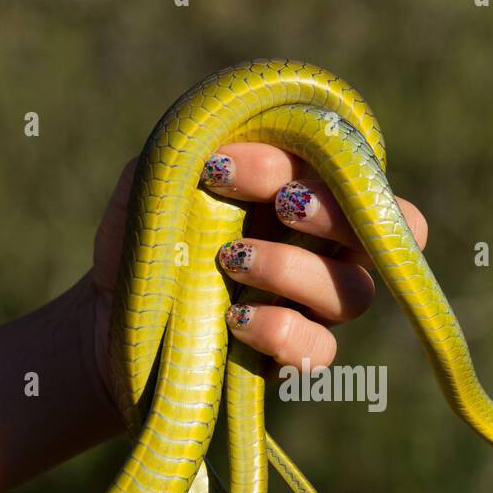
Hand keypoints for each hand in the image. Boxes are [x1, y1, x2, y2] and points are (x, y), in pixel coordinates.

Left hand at [91, 146, 427, 391]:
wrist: (112, 312)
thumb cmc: (151, 235)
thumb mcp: (163, 178)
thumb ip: (199, 145)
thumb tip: (232, 135)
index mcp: (311, 198)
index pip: (356, 172)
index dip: (314, 162)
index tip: (225, 163)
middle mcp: (328, 252)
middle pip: (381, 232)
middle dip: (329, 211)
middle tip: (277, 204)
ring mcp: (317, 309)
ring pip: (354, 292)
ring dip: (293, 268)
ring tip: (230, 260)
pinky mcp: (294, 357)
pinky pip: (320, 349)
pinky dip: (281, 329)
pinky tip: (233, 317)